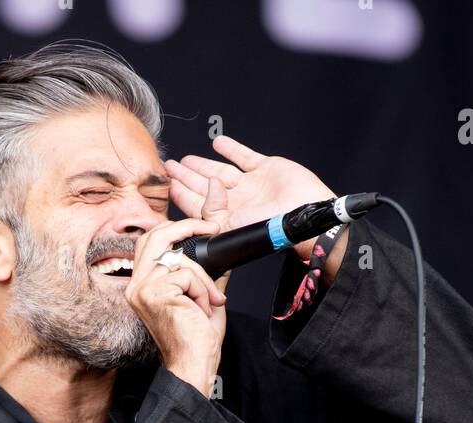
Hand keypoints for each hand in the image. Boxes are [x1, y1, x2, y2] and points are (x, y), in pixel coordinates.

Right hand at [126, 208, 229, 398]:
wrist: (194, 365)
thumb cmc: (196, 340)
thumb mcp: (201, 297)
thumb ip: (203, 275)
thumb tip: (219, 255)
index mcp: (142, 286)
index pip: (150, 242)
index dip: (173, 229)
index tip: (202, 227)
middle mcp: (136, 285)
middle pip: (156, 236)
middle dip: (186, 226)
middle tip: (210, 228)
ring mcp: (143, 289)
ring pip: (179, 258)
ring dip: (202, 278)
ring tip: (209, 301)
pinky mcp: (156, 293)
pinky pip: (188, 274)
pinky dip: (202, 290)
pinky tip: (201, 310)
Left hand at [166, 135, 348, 275]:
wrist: (302, 215)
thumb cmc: (272, 229)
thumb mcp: (232, 226)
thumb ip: (213, 209)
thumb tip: (207, 186)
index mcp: (229, 218)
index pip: (199, 205)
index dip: (183, 194)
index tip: (169, 184)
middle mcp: (239, 203)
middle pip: (206, 187)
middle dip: (187, 178)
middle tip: (170, 168)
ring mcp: (252, 186)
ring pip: (222, 172)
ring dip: (203, 165)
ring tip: (186, 159)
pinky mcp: (267, 169)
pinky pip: (244, 157)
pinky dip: (232, 150)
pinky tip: (218, 144)